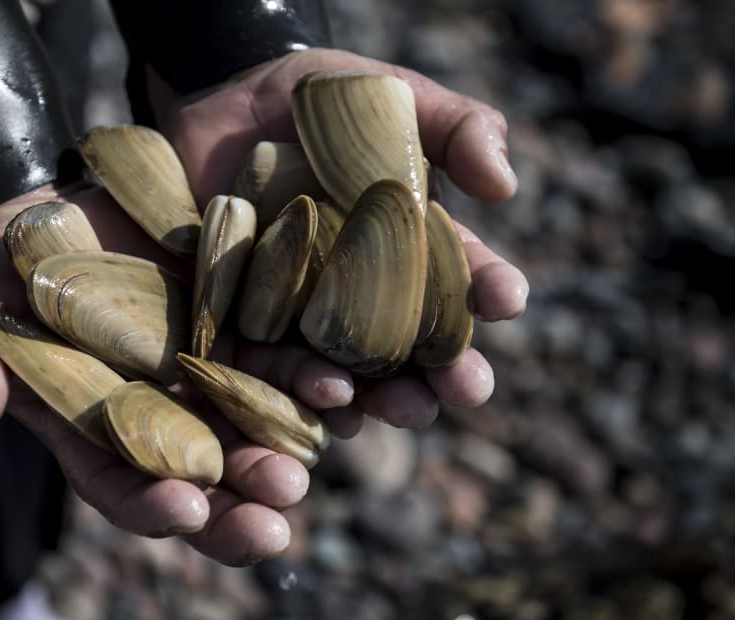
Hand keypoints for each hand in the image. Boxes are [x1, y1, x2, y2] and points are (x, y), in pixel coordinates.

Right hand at [0, 182, 360, 565]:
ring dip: (288, 449)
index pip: (121, 488)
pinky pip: (285, 361)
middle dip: (237, 506)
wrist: (61, 205)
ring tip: (316, 458)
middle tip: (276, 519)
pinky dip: (312, 379)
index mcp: (92, 430)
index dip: (149, 505)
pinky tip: (343, 387)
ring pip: (255, 429)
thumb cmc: (1, 266)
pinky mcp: (243, 327)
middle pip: (202, 481)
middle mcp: (158, 417)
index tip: (182, 512)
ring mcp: (205, 376)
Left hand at [144, 47, 529, 426]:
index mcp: (415, 246)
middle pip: (414, 345)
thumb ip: (457, 127)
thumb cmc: (323, 99)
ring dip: (381, 397)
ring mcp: (306, 311)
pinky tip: (326, 406)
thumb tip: (505, 185)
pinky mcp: (246, 318)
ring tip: (402, 410)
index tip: (509, 299)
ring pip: (350, 370)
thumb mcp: (397, 96)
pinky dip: (297, 391)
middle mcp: (367, 293)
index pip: (462, 275)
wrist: (226, 94)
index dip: (489, 289)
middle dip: (445, 371)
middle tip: (468, 389)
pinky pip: (272, 366)